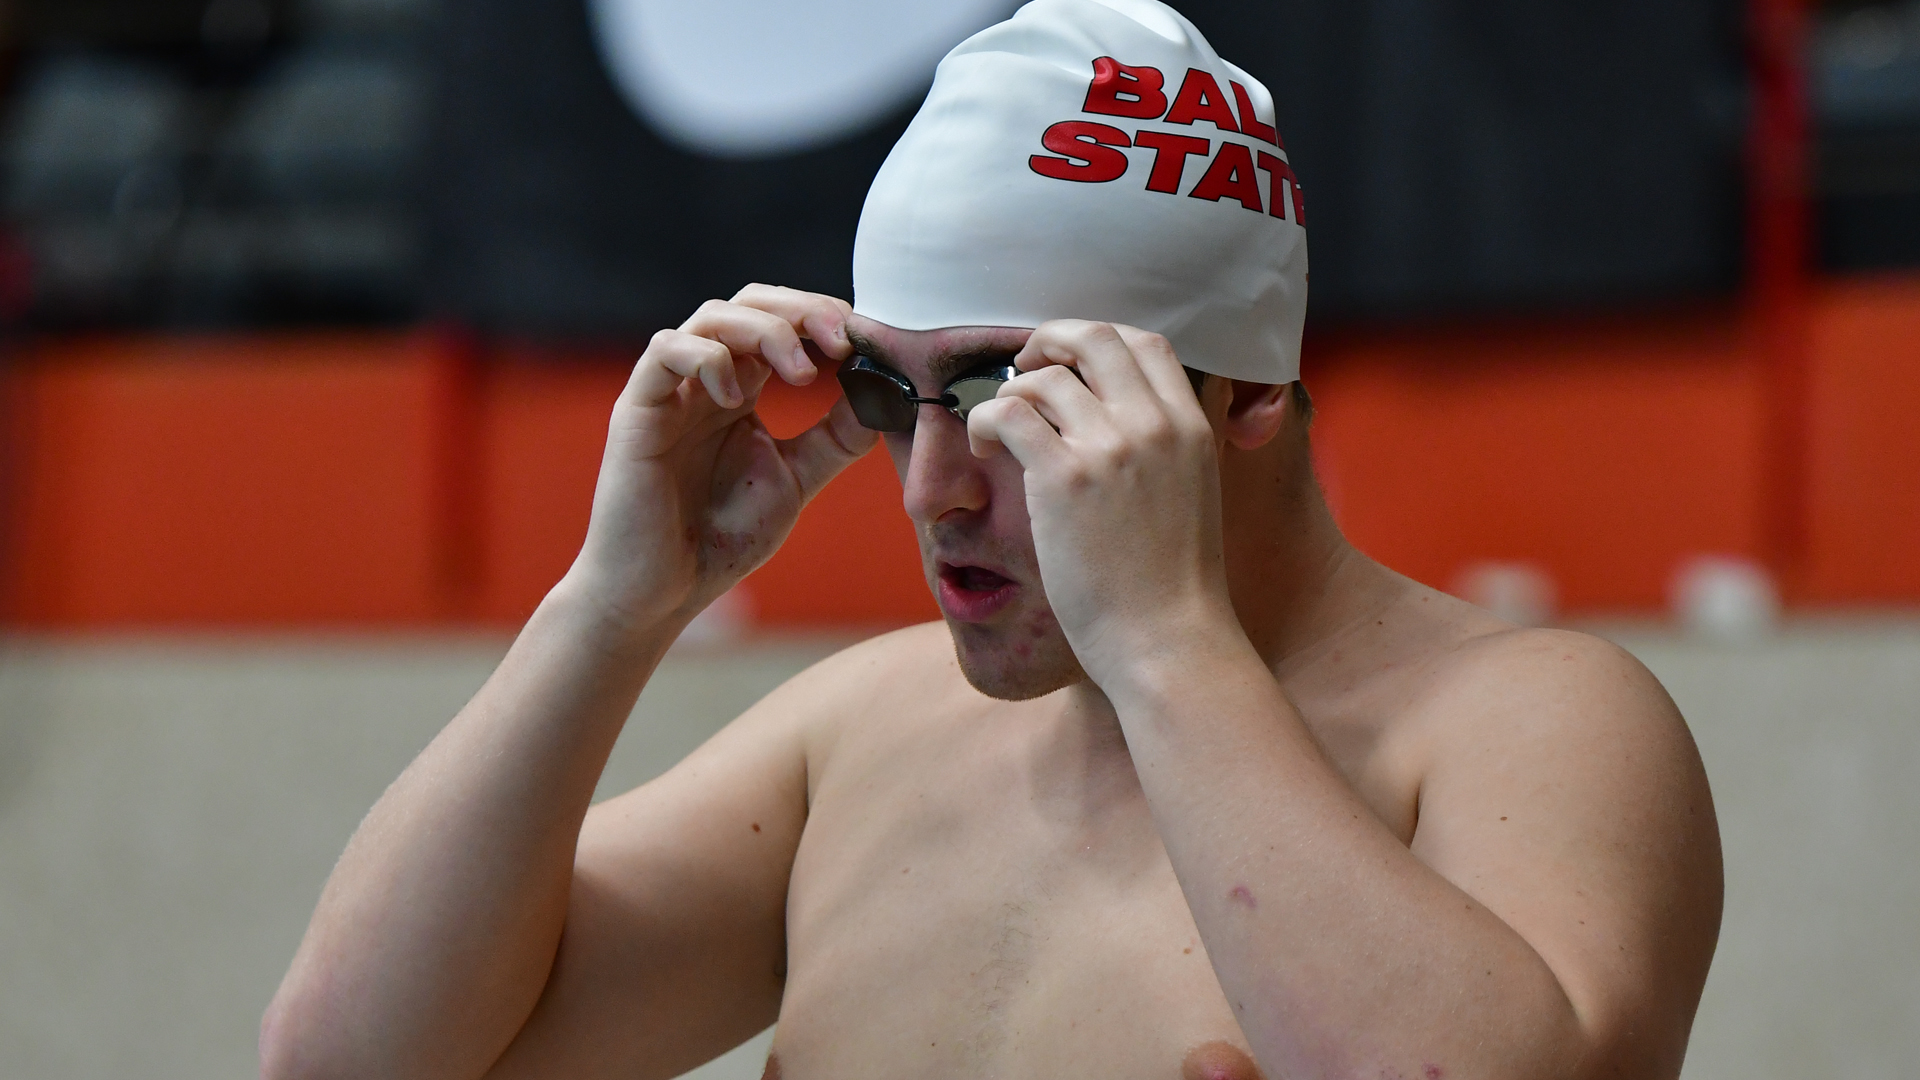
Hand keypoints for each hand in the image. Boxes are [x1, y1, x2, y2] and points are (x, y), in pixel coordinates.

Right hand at [564, 285, 877, 634]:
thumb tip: (884, 395)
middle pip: (750, 303)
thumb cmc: (720, 537)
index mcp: (742, 389)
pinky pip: (665, 352)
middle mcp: (705, 380)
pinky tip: (736, 398)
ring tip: (802, 374)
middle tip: (842, 340)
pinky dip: (708, 358)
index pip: (783, 323)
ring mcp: (670, 390)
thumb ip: (836, 438)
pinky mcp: (638, 410)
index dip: (824, 320)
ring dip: (765, 331)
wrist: (662, 593)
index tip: (867, 344)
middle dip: (802, 310)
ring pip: (712, 317)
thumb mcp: (795, 478)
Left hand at [964, 320, 1235, 681]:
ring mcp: (1110, 446)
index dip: (1097, 342)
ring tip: (1001, 432)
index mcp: (1190, 426)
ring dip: (1011, 392)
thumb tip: (1111, 426)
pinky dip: (986, 419)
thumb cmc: (1173, 587)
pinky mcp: (1064, 477)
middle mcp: (1154, 424)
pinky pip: (1009, 412)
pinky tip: (985, 448)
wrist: (1169, 641)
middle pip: (1094, 337)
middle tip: (1025, 373)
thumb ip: (1163, 450)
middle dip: (1048, 342)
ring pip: (1043, 376)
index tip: (1069, 367)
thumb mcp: (1192, 494)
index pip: (1145, 343)